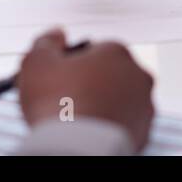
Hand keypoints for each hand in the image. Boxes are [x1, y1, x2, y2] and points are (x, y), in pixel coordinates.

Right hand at [18, 29, 154, 151]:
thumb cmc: (58, 103)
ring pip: (119, 100)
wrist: (78, 147)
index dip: (72, 65)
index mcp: (116, 51)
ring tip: (78, 120)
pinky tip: (92, 133)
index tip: (58, 80)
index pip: (93, 51)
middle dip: (90, 85)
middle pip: (109, 75)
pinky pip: (125, 124)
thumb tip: (56, 34)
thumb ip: (47, 41)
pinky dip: (111, 127)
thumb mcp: (37, 62)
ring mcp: (144, 104)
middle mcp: (137, 74)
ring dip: (103, 105)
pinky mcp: (144, 132)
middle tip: (66, 101)